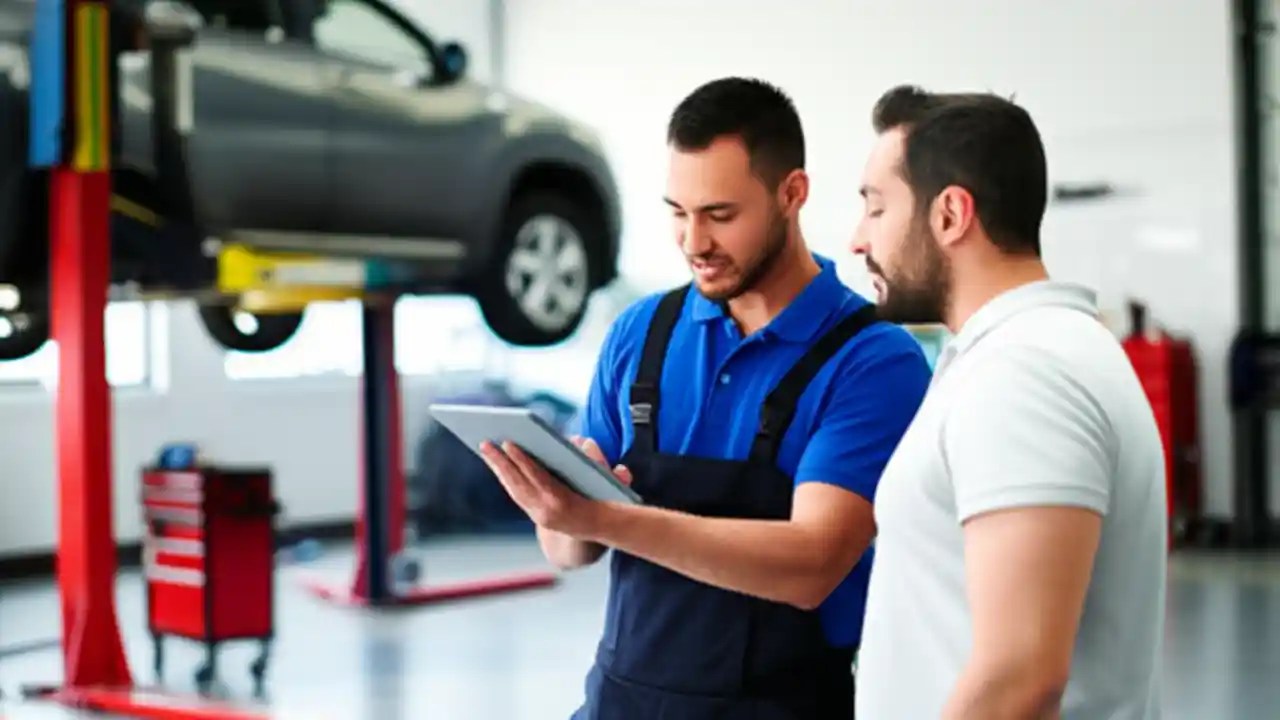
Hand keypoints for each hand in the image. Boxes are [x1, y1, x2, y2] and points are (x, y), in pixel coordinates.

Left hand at [478, 438, 628, 538]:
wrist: (604, 528)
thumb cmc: (607, 496)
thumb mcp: (608, 478)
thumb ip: (598, 459)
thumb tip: (579, 441)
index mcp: (563, 501)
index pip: (537, 477)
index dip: (521, 460)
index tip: (507, 443)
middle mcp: (547, 511)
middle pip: (518, 483)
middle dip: (500, 462)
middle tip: (485, 442)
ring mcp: (540, 515)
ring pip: (513, 489)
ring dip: (498, 468)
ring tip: (486, 448)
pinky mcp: (536, 515)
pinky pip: (517, 493)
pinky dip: (506, 476)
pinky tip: (497, 462)